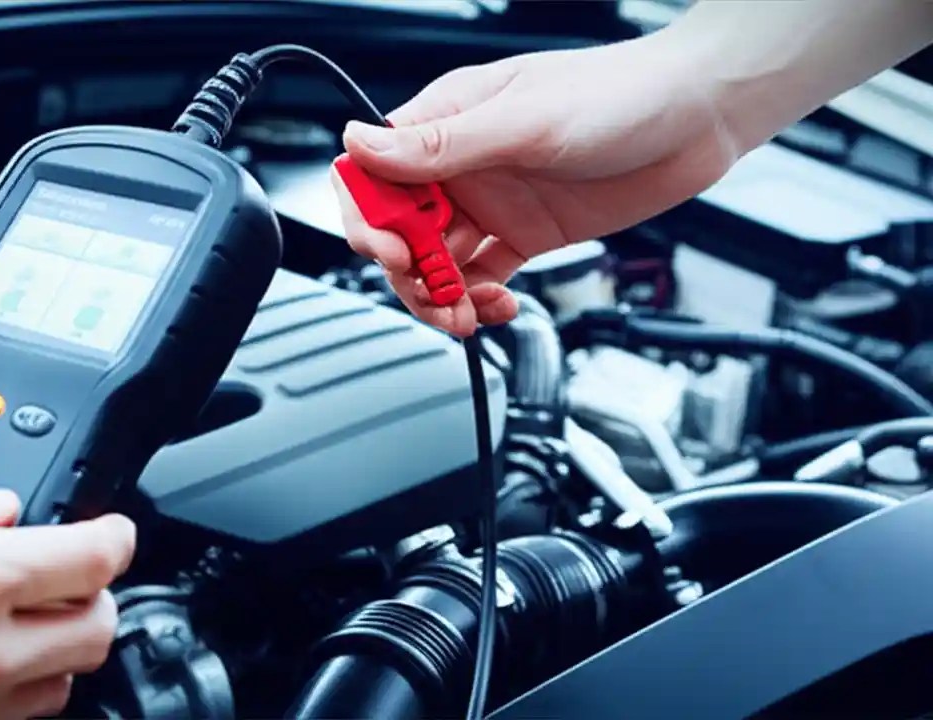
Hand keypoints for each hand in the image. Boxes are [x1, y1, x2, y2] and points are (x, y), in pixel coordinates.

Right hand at [0, 490, 135, 719]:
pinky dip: (17, 685)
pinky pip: (10, 716)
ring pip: (63, 682)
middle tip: (71, 569)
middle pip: (97, 628)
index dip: (118, 536)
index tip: (114, 528)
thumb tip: (5, 511)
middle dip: (96, 593)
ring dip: (59, 643)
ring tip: (24, 614)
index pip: (96, 560)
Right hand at [331, 34, 739, 335]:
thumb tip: (359, 146)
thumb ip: (441, 145)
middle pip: (398, 228)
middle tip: (435, 291)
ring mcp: (491, 202)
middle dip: (406, 269)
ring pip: (436, 261)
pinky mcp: (523, 233)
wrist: (696, 118)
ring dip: (440, 294)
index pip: (373, 173)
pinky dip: (477, 300)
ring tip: (463, 314)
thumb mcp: (523, 121)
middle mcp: (461, 164)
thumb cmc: (618, 94)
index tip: (392, 249)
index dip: (369, 217)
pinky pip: (480, 277)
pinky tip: (494, 307)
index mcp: (446, 121)